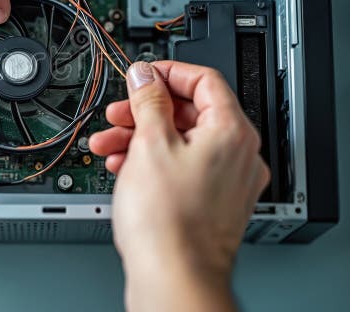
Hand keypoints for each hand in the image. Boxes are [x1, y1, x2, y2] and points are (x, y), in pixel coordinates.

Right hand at [90, 61, 269, 311]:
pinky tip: (125, 168)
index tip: (141, 76)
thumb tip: (145, 76)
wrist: (173, 277)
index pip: (205, 80)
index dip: (168, 73)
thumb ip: (149, 101)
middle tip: (119, 114)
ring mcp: (229, 182)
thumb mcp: (149, 143)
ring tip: (110, 145)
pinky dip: (155, 162)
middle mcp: (239, 155)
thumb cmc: (169, 221)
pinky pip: (185, 167)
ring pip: (183, 142)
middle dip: (146, 111)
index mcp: (232, 132)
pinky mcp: (215, 203)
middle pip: (191, 112)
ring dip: (143, 137)